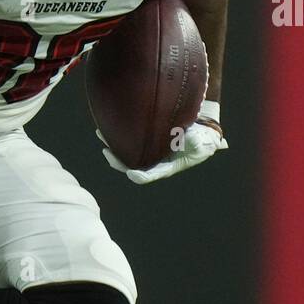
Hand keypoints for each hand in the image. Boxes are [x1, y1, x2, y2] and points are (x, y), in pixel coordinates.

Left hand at [100, 102, 226, 184]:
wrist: (203, 130)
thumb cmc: (203, 138)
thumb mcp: (202, 142)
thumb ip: (195, 143)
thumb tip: (188, 139)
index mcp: (167, 166)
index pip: (150, 175)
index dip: (140, 176)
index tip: (131, 173)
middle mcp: (155, 162)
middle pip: (132, 166)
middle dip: (117, 160)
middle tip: (106, 151)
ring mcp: (149, 152)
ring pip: (126, 154)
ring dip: (113, 146)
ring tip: (101, 134)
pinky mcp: (146, 142)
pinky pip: (129, 143)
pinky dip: (118, 137)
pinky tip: (108, 127)